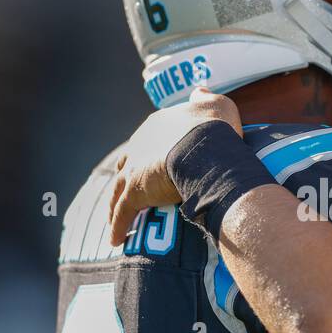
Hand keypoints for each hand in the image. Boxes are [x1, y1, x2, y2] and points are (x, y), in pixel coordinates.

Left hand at [107, 88, 241, 245]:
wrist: (206, 149)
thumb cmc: (215, 129)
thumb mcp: (216, 104)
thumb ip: (205, 99)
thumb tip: (198, 91)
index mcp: (157, 125)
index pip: (148, 140)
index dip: (151, 152)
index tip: (154, 164)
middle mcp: (139, 145)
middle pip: (126, 164)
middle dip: (126, 177)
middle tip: (127, 192)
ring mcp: (134, 169)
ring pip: (118, 190)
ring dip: (116, 205)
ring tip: (115, 220)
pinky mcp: (134, 192)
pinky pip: (122, 213)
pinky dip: (119, 226)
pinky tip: (117, 240)